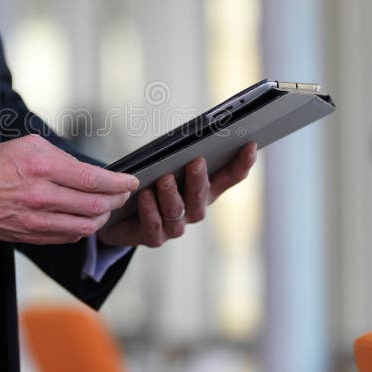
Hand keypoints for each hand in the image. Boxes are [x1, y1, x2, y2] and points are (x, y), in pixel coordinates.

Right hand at [0, 134, 138, 244]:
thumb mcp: (30, 145)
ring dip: (102, 217)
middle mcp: (41, 196)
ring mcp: (36, 220)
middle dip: (117, 200)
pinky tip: (86, 219)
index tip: (130, 181)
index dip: (118, 183)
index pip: (92, 180)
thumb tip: (89, 171)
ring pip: (85, 226)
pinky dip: (83, 228)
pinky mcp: (32, 236)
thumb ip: (63, 158)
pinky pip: (68, 236)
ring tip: (107, 207)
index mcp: (42, 168)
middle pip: (94, 205)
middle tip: (124, 194)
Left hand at [97, 143, 256, 247]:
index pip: (229, 177)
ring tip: (163, 178)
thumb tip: (190, 134)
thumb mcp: (166, 166)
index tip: (250, 145)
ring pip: (178, 211)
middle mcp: (193, 209)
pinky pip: (155, 226)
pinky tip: (144, 196)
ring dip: (171, 194)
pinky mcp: (154, 237)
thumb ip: (180, 154)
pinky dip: (150, 210)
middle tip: (196, 162)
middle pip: (202, 197)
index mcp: (204, 190)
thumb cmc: (149, 184)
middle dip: (199, 180)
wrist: (121, 217)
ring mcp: (175, 226)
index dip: (242, 164)